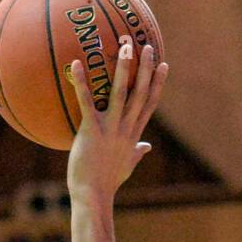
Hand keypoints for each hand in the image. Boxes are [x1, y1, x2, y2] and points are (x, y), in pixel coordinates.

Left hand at [67, 38, 168, 204]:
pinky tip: (76, 64)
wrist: (93, 195)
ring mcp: (110, 128)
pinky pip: (86, 101)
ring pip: (121, 92)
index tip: (164, 65)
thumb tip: (146, 146)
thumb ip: (137, 153)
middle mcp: (126, 127)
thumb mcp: (126, 166)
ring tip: (124, 47)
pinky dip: (82, 83)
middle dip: (146, 68)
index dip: (158, 83)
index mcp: (134, 133)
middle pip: (141, 92)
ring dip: (124, 68)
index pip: (150, 103)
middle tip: (148, 46)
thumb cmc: (107, 183)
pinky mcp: (92, 130)